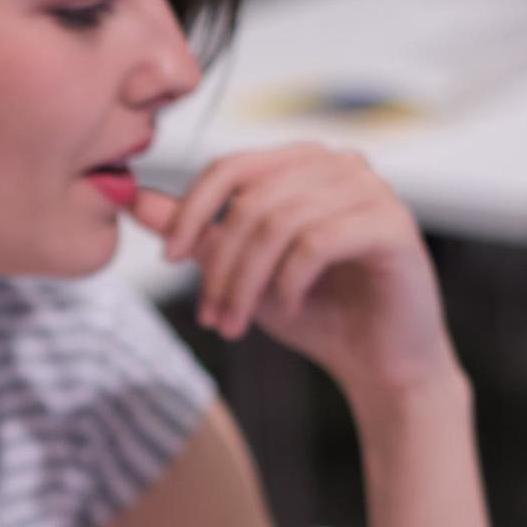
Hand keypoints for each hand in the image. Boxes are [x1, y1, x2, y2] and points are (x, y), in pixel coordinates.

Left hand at [127, 147, 456, 399]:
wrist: (381, 363)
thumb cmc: (317, 312)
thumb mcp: (243, 271)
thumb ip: (198, 233)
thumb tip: (134, 199)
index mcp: (303, 164)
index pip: (231, 167)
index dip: (191, 209)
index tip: (169, 257)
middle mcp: (340, 165)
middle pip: (252, 199)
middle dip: (219, 263)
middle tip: (209, 315)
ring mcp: (372, 191)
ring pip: (279, 223)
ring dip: (246, 281)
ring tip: (235, 323)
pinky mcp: (392, 225)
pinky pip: (317, 242)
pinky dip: (289, 281)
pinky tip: (287, 307)